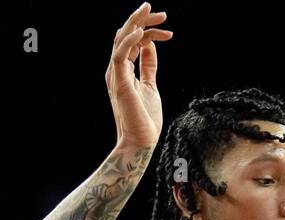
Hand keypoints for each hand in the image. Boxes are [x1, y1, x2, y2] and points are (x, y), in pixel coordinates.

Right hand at [106, 3, 172, 149]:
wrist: (141, 141)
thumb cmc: (145, 119)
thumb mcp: (150, 85)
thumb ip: (148, 66)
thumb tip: (151, 46)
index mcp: (123, 69)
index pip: (133, 42)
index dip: (148, 32)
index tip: (168, 31)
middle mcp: (117, 69)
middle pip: (126, 36)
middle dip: (142, 21)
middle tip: (161, 13)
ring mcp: (116, 74)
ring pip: (121, 40)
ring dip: (136, 24)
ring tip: (151, 13)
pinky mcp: (119, 82)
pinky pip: (120, 55)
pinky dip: (129, 41)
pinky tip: (141, 32)